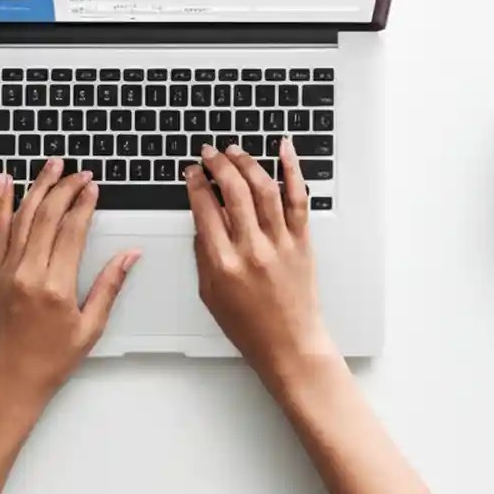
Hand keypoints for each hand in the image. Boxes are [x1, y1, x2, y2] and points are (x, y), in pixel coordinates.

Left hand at [0, 158, 139, 412]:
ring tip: (50, 166)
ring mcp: (6, 271)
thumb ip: (110, 286)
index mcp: (56, 287)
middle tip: (78, 172)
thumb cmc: (48, 362)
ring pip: (22, 217)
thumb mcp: (90, 328)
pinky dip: (3, 204)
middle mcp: (28, 273)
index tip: (93, 187)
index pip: (72, 230)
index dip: (84, 203)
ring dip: (37, 187)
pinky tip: (7, 184)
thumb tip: (129, 256)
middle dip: (65, 188)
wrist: (6, 381)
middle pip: (48, 216)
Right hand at [184, 139, 337, 382]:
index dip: (196, 183)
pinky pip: (298, 198)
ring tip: (235, 151)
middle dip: (218, 164)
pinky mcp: (302, 242)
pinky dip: (292, 170)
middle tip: (209, 154)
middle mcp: (252, 249)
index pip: (204, 208)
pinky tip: (284, 149)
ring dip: (246, 162)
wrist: (290, 345)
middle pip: (233, 190)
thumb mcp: (210, 293)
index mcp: (224, 263)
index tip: (192, 171)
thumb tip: (201, 219)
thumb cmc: (250, 326)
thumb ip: (203, 254)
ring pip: (263, 188)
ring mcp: (280, 243)